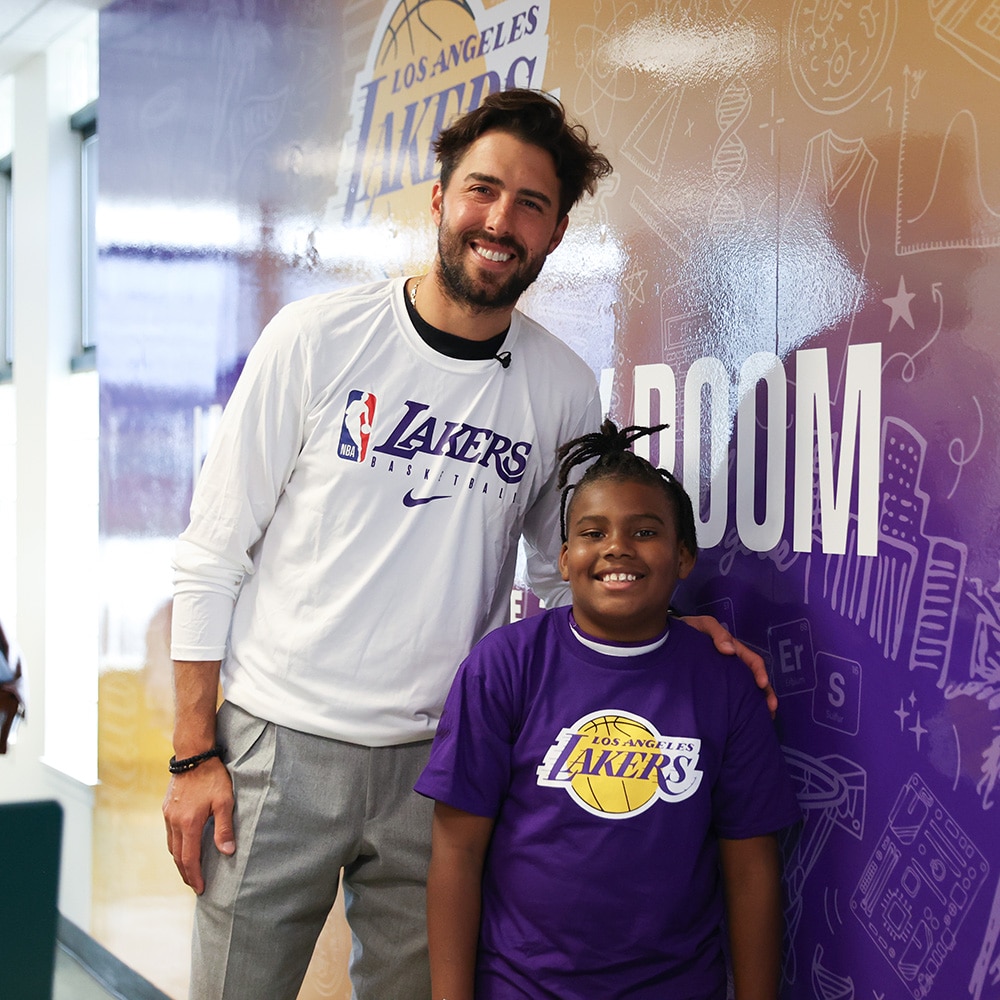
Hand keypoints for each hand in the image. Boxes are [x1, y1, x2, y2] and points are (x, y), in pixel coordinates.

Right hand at [163, 757, 234, 893]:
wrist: (193, 755)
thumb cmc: (212, 777)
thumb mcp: (224, 801)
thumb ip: (224, 828)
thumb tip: (227, 853)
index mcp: (189, 824)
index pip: (189, 858)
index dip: (195, 875)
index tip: (201, 888)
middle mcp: (174, 823)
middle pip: (178, 856)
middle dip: (186, 873)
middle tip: (195, 885)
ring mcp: (168, 816)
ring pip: (171, 846)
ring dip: (180, 861)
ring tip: (189, 870)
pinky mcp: (166, 808)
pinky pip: (169, 834)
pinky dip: (176, 846)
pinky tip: (183, 847)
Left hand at [681, 614, 776, 717]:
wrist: (664, 637)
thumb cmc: (687, 630)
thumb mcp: (702, 625)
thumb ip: (716, 632)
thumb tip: (730, 650)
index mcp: (732, 650)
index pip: (752, 661)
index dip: (759, 672)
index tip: (762, 685)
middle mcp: (732, 664)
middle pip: (753, 680)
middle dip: (766, 694)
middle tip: (771, 711)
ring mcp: (724, 675)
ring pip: (744, 690)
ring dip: (756, 703)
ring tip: (764, 719)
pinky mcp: (713, 684)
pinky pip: (729, 696)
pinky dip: (739, 706)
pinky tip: (740, 719)